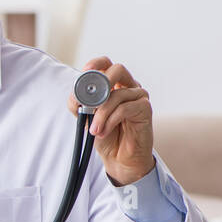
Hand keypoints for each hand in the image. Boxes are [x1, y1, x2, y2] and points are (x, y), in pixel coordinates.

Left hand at [66, 57, 154, 185]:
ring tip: (95, 130)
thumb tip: (77, 94)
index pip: (107, 64)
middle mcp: (128, 87)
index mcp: (113, 85)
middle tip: (91, 100)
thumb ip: (79, 103)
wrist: (118, 157)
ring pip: (117, 94)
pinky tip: (104, 131)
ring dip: (101, 114)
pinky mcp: (145, 109)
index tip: (86, 70)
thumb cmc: (104, 135)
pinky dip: (110, 120)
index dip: (97, 63)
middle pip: (118, 70)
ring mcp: (138, 96)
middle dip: (102, 82)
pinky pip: (125, 108)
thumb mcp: (85, 117)